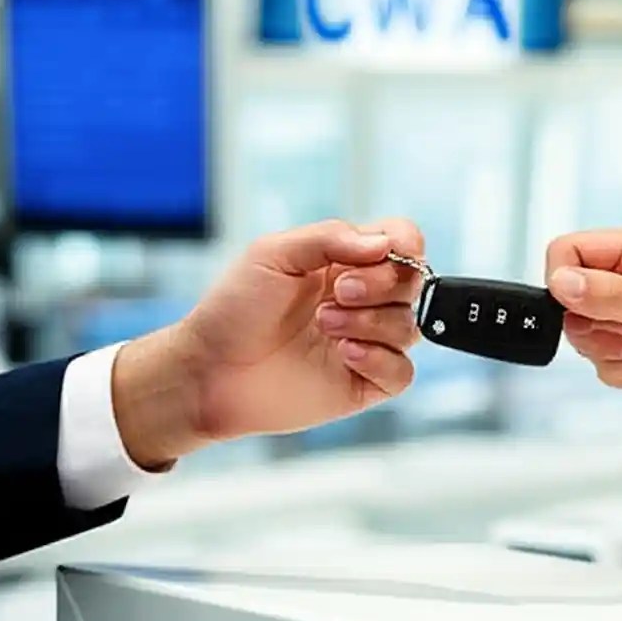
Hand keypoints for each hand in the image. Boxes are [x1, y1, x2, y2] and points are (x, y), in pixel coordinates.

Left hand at [112, 219, 423, 468]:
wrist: (209, 370)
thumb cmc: (233, 310)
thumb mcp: (274, 254)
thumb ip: (330, 238)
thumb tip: (384, 244)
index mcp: (345, 262)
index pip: (402, 242)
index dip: (405, 246)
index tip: (385, 253)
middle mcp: (361, 301)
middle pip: (412, 284)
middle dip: (381, 285)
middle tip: (340, 292)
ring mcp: (365, 342)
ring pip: (409, 327)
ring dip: (371, 322)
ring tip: (324, 325)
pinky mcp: (363, 383)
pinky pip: (402, 371)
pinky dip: (380, 360)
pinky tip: (344, 354)